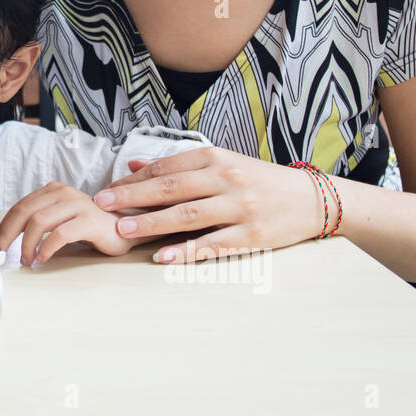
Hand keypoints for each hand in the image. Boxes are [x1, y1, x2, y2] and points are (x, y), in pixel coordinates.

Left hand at [0, 182, 141, 264]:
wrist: (125, 229)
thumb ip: (39, 221)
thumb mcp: (60, 219)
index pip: (21, 206)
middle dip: (9, 234)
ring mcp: (78, 205)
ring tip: (26, 259)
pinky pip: (60, 234)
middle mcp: (64, 193)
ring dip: (27, 244)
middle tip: (3, 253)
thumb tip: (9, 238)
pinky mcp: (90, 221)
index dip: (5, 226)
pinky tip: (43, 258)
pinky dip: (46, 248)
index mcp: (54, 190)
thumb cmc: (89, 227)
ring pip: (39, 222)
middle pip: (26, 212)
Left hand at [93, 147, 324, 263]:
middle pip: (172, 188)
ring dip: (152, 223)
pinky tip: (163, 256)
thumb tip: (133, 166)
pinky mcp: (251, 236)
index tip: (107, 190)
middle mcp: (226, 179)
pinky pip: (213, 244)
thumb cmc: (260, 181)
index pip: (166, 167)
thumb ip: (178, 165)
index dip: (134, 180)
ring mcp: (240, 208)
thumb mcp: (222, 164)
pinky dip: (187, 251)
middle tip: (102, 205)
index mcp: (216, 158)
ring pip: (188, 215)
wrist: (313, 199)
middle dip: (133, 197)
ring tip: (122, 230)